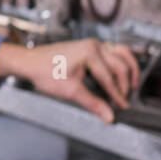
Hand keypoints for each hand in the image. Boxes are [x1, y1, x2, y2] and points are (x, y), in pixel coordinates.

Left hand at [0, 39, 139, 122]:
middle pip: (120, 65)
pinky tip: (122, 72)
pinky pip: (113, 51)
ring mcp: (92, 44)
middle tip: (124, 99)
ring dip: (129, 68)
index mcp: (90, 53)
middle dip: (125, 84)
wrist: (28, 62)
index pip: (109, 78)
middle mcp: (94, 45)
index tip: (123, 106)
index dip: (118, 95)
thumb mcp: (69, 91)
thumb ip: (92, 103)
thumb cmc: (43, 72)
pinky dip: (121, 61)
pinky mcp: (89, 46)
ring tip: (132, 84)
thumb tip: (109, 115)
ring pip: (121, 53)